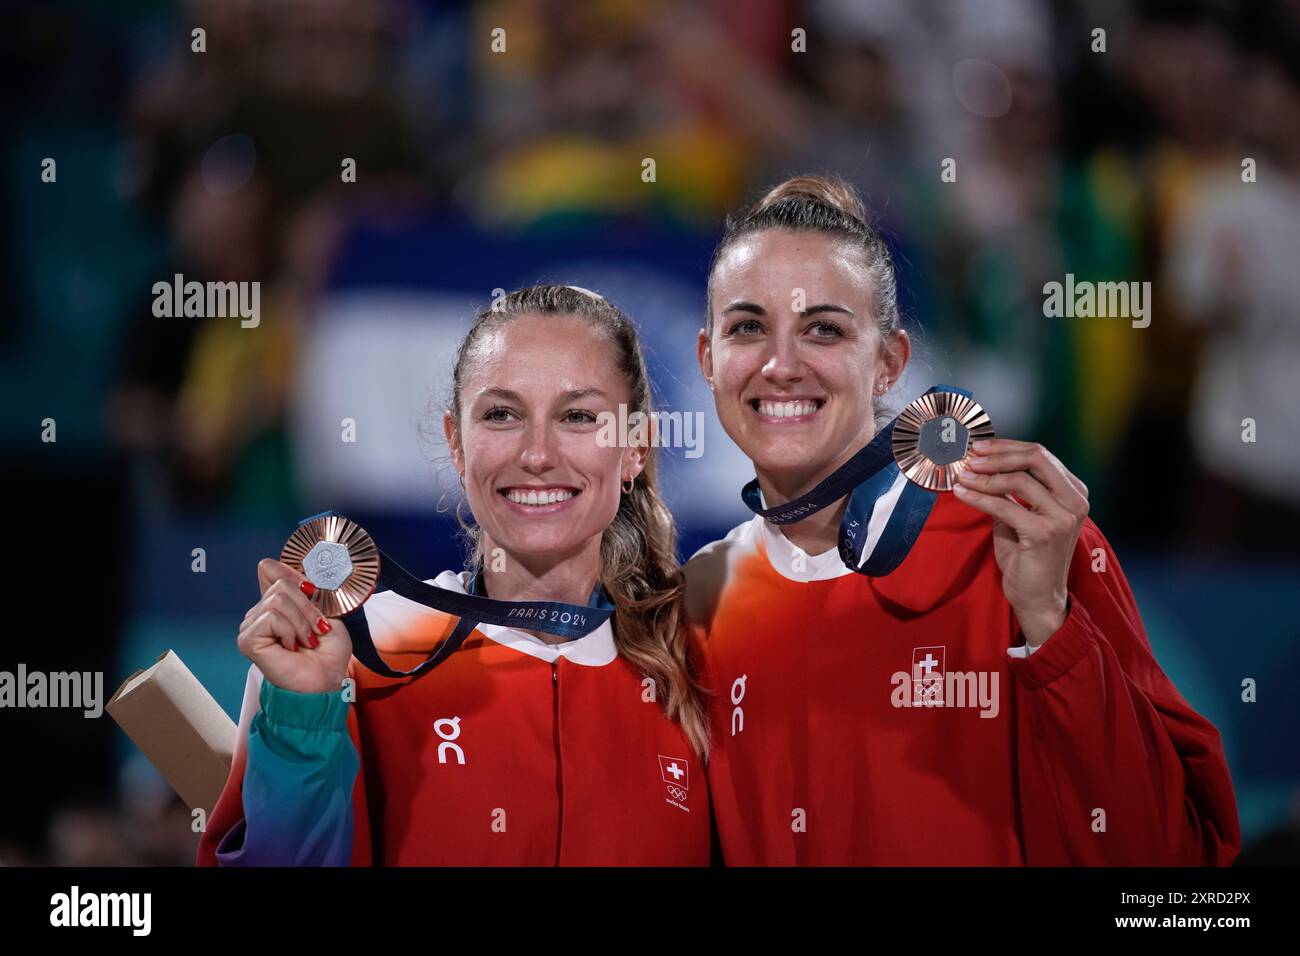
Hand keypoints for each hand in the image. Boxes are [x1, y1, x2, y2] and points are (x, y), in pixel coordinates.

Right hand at [236, 559, 352, 693]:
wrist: (327, 678)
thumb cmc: (329, 651)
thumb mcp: (325, 610)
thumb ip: (306, 588)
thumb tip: (289, 569)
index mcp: (277, 604)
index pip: (269, 569)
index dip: (292, 575)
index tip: (312, 592)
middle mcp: (260, 612)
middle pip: (280, 584)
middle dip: (307, 607)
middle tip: (316, 630)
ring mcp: (251, 625)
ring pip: (278, 599)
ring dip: (302, 622)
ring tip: (307, 641)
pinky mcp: (248, 639)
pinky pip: (271, 617)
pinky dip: (290, 631)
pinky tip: (292, 648)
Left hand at [953, 439, 1088, 646]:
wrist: (1037, 597)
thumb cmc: (1026, 556)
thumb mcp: (1020, 515)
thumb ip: (1010, 490)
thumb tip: (980, 462)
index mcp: (1073, 491)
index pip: (1040, 454)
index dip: (1006, 447)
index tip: (978, 447)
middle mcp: (1074, 500)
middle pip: (1035, 458)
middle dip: (997, 454)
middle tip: (969, 457)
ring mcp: (1063, 517)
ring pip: (1018, 479)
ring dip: (984, 476)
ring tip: (961, 476)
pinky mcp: (1045, 533)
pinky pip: (1005, 506)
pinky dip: (979, 497)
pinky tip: (961, 493)